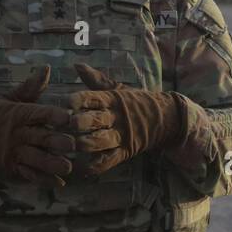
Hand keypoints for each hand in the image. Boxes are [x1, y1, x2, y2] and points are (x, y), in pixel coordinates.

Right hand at [0, 66, 74, 186]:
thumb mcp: (12, 97)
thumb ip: (32, 86)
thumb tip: (47, 68)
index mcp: (19, 114)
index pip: (38, 114)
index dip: (53, 115)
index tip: (69, 117)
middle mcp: (17, 133)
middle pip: (38, 137)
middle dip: (55, 142)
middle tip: (72, 145)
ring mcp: (14, 151)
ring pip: (34, 158)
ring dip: (51, 164)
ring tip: (67, 167)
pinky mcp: (11, 165)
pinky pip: (28, 173)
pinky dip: (42, 179)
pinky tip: (58, 183)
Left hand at [66, 63, 186, 175]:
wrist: (166, 119)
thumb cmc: (136, 102)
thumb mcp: (119, 88)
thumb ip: (96, 79)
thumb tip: (76, 64)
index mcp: (113, 100)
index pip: (95, 97)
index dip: (80, 99)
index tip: (67, 101)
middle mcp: (117, 118)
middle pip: (97, 119)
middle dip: (80, 122)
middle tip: (64, 123)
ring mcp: (122, 136)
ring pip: (101, 141)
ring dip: (84, 144)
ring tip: (68, 146)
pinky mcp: (126, 152)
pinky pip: (108, 161)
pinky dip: (93, 166)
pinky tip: (78, 167)